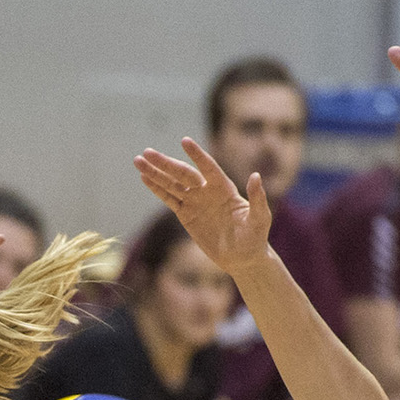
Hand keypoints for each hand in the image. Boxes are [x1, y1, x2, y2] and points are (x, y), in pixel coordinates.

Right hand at [136, 138, 274, 273]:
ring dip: (155, 173)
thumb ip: (257, 198)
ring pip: (172, 184)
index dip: (197, 155)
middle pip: (183, 174)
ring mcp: (195, 202)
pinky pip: (169, 199)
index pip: (208, 167)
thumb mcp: (260, 218)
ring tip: (138, 161)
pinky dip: (157, 188)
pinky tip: (144, 177)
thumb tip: (256, 176)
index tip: (185, 141)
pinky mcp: (186, 215)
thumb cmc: (255, 237)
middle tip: (148, 152)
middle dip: (165, 163)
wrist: (242, 257)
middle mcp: (207, 190)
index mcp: (224, 188)